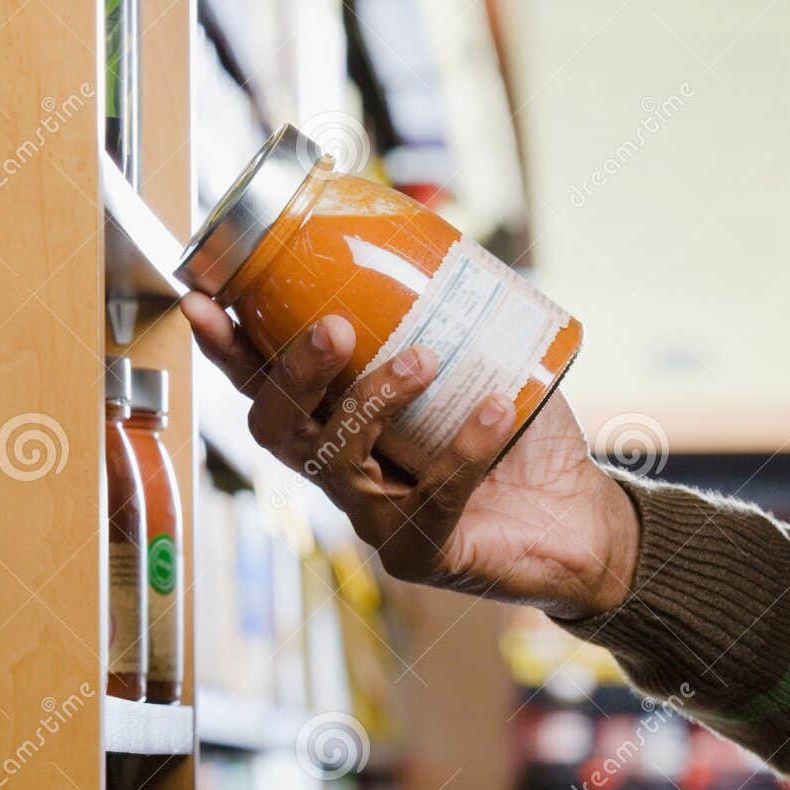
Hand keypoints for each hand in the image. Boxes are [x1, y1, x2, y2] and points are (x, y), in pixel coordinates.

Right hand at [181, 295, 639, 620]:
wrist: (584, 518)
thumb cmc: (525, 439)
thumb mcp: (482, 363)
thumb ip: (448, 314)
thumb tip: (433, 234)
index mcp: (342, 427)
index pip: (268, 387)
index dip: (230, 348)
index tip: (205, 296)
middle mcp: (345, 476)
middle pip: (279, 431)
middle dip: (293, 375)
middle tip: (330, 331)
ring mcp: (377, 521)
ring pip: (338, 464)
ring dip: (373, 402)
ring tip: (423, 359)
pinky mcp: (420, 556)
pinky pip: (433, 497)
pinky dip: (466, 449)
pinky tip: (498, 410)